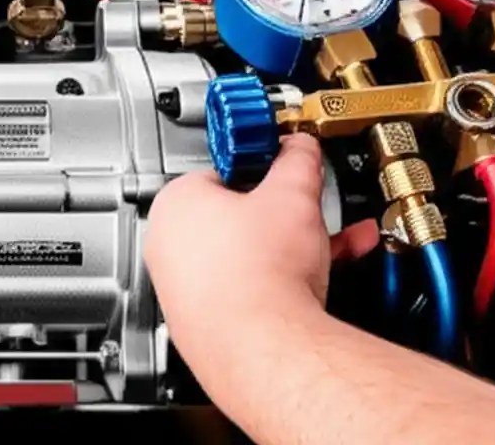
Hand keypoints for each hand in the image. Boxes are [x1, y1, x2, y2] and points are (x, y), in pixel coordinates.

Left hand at [145, 135, 377, 347]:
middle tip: (308, 213)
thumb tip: (299, 148)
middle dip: (280, 215)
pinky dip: (277, 282)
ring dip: (289, 248)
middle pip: (234, 217)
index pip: (220, 172)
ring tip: (328, 245)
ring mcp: (181, 288)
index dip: (261, 171)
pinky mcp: (202, 322)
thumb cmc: (261, 274)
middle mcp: (166, 246)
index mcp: (175, 203)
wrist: (263, 345)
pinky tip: (315, 281)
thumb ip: (296, 161)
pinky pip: (243, 290)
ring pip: (243, 256)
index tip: (282, 172)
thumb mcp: (292, 195)